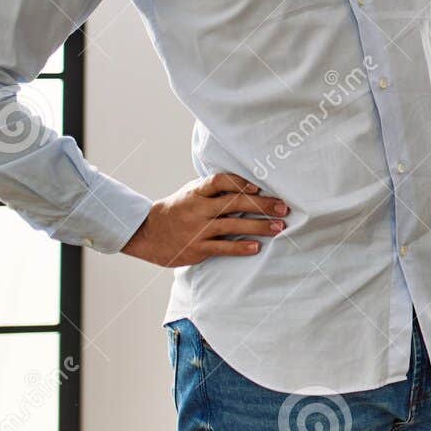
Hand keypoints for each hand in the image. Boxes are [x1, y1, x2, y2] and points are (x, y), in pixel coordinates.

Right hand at [120, 172, 288, 266]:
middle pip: (233, 204)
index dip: (239, 182)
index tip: (258, 186)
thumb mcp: (192, 193)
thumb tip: (250, 184)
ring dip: (258, 227)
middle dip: (261, 205)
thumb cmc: (179, 209)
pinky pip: (222, 248)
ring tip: (279, 227)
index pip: (219, 181)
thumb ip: (215, 189)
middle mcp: (198, 209)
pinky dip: (240, 247)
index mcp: (196, 192)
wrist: (148, 234)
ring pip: (232, 226)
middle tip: (283, 207)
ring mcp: (197, 230)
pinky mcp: (197, 248)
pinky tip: (256, 247)